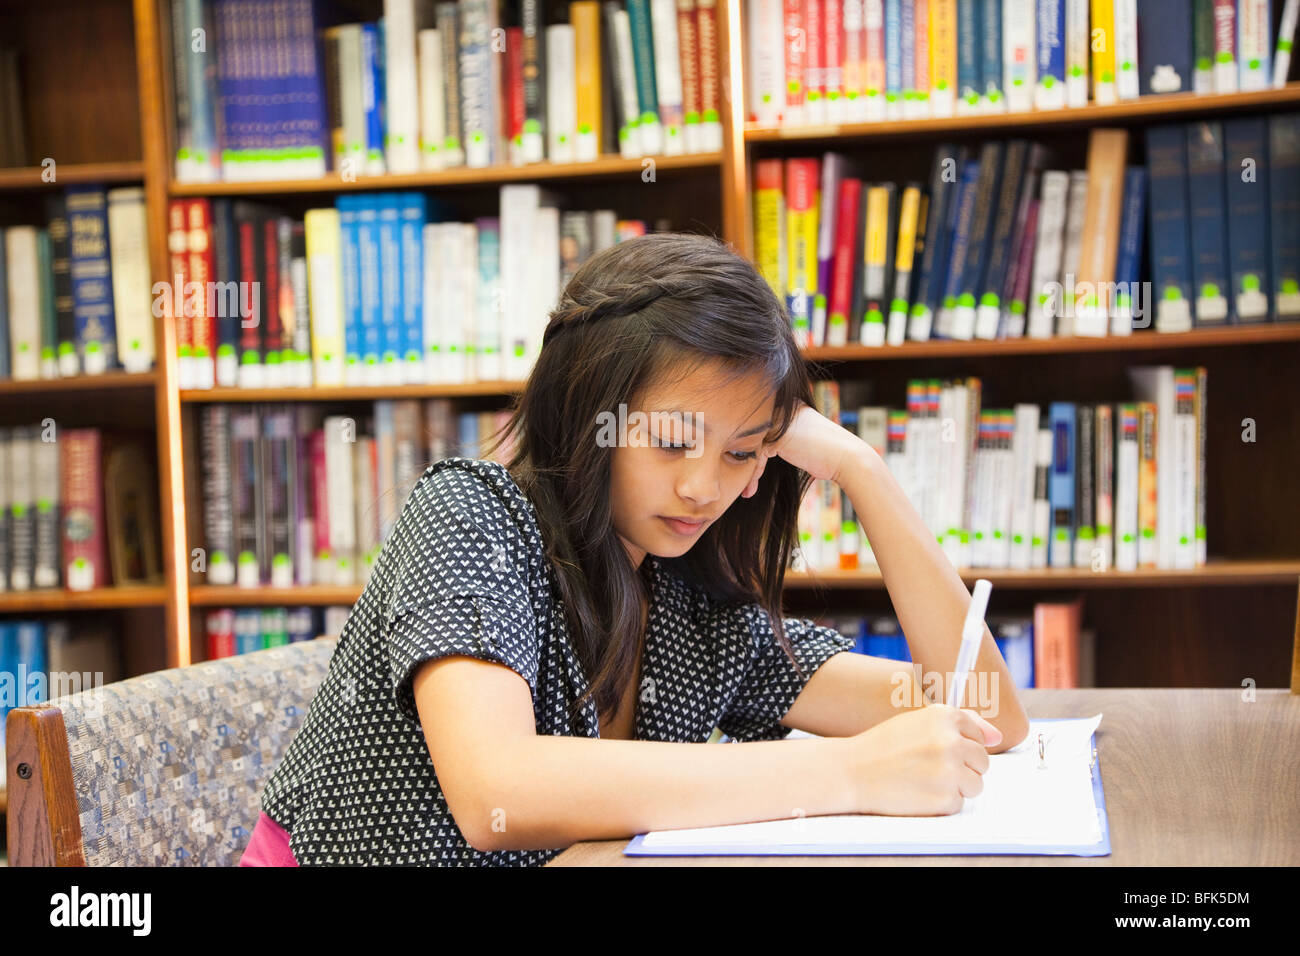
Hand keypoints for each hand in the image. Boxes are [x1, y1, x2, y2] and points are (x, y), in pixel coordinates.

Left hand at [740, 402, 861, 497]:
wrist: (847, 459)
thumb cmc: (827, 456)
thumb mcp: (801, 443)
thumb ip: (783, 441)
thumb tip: (760, 451)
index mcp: (791, 406)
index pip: (760, 428)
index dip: (751, 451)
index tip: (749, 473)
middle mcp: (785, 408)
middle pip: (752, 435)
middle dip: (744, 460)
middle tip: (744, 483)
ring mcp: (781, 420)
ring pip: (751, 444)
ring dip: (748, 470)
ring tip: (747, 490)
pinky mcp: (779, 435)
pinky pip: (755, 454)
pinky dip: (753, 473)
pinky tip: (752, 489)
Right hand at [840, 704, 1002, 815]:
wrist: (852, 771)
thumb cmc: (884, 746)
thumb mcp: (919, 722)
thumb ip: (961, 724)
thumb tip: (998, 737)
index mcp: (945, 716)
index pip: (979, 736)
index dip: (957, 746)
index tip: (935, 750)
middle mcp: (952, 740)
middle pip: (982, 762)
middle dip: (961, 768)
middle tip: (928, 768)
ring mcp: (950, 771)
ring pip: (976, 784)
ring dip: (955, 786)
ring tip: (923, 780)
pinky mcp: (946, 798)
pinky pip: (959, 803)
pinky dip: (941, 803)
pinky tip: (918, 792)